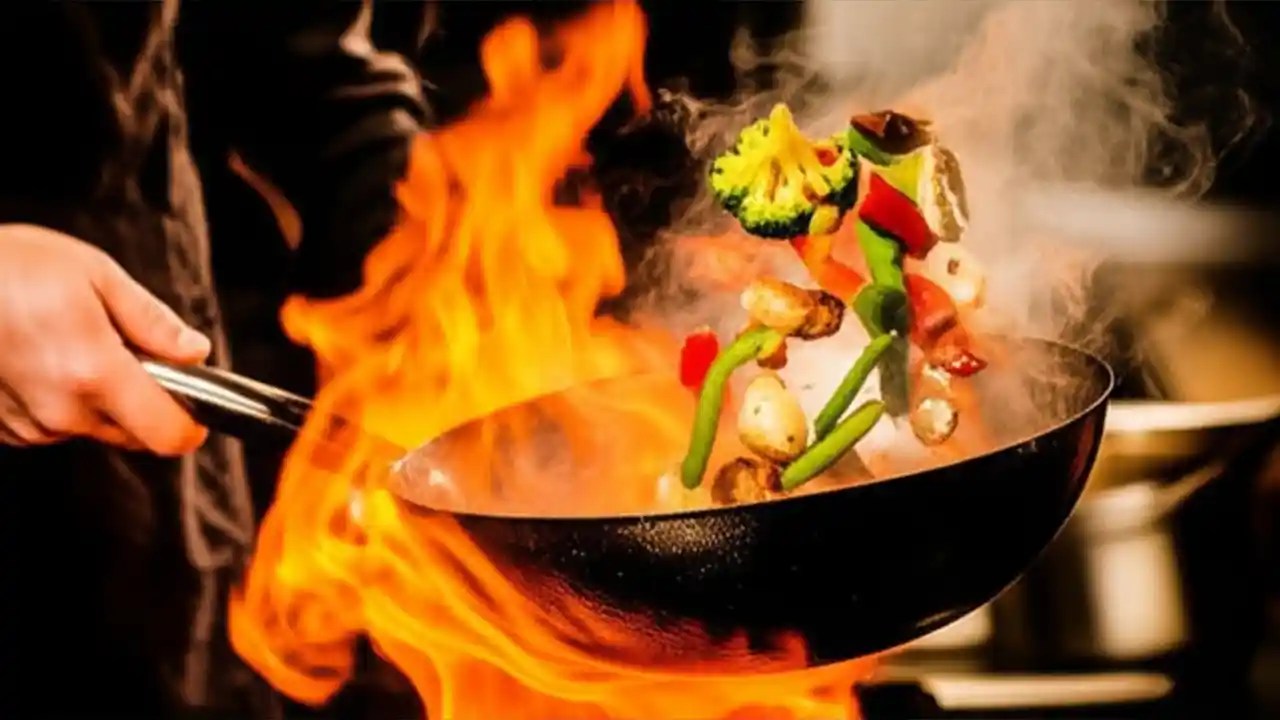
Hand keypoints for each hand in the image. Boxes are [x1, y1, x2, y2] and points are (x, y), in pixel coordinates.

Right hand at [0, 224, 210, 454]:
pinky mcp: (5, 428)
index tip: (197, 405)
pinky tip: (43, 359)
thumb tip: (195, 351)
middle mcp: (63, 410)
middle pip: (136, 435)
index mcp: (95, 373)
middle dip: (147, 403)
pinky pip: (55, 425)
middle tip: (128, 353)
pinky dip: (62, 400)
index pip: (169, 434)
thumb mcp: (96, 274)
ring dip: (100, 399)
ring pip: (94, 428)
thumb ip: (152, 322)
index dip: (192, 424)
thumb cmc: (9, 267)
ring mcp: (30, 424)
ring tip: (72, 344)